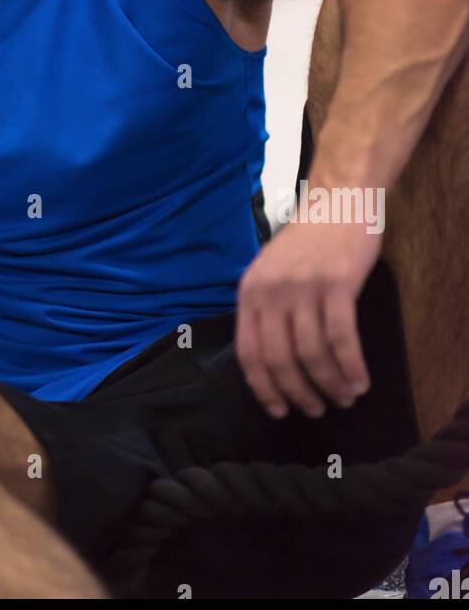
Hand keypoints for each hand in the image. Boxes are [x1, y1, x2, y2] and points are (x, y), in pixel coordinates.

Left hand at [235, 217, 382, 418]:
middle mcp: (271, 291)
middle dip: (298, 394)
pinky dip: (352, 367)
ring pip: (313, 355)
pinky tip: (360, 382)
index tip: (278, 410)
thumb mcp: (269, 269)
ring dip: (330, 385)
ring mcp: (303, 287)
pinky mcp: (337, 285)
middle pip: (280, 360)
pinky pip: (342, 339)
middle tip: (315, 410)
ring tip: (343, 398)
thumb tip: (269, 363)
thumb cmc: (307, 240)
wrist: (338, 199)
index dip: (263, 388)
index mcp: (249, 291)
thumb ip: (264, 308)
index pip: (249, 353)